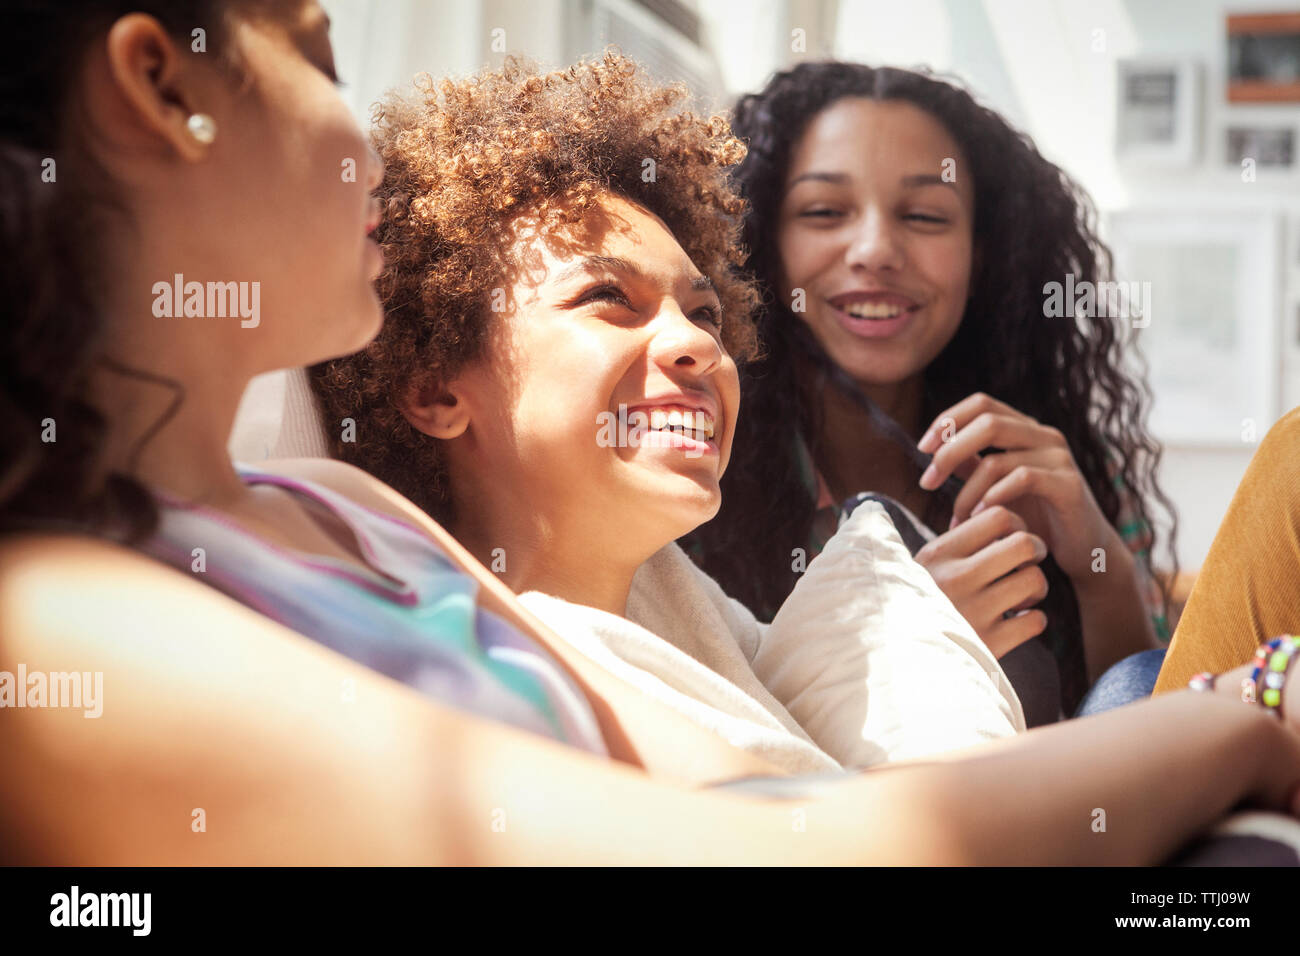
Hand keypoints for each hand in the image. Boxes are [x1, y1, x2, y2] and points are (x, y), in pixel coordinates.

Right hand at [914, 504, 1049, 657]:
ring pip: (1035, 580)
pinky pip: (1036, 621)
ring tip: (1020, 596)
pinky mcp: (989, 644)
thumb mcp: (916, 569)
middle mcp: (956, 578)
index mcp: (939, 554)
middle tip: (1026, 562)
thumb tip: (936, 514)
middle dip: (1035, 551)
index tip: (1009, 538)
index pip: (998, 517)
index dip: (1015, 524)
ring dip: (1036, 588)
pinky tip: (1016, 622)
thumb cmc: (915, 607)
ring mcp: (974, 612)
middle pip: (1025, 544)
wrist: (897, 658)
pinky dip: (1032, 620)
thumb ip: (945, 544)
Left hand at [917, 392, 1113, 581]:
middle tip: (927, 483)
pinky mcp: (1069, 484)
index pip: (982, 403)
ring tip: (957, 517)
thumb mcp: (997, 486)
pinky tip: (980, 515)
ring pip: (998, 460)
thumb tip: (934, 449)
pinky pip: (1023, 479)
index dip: (948, 420)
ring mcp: (1060, 458)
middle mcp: (1044, 436)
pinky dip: (994, 497)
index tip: (922, 449)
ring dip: (967, 491)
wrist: (1085, 550)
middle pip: (987, 422)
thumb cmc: (1037, 517)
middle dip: (949, 452)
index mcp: (1025, 430)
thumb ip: (972, 465)